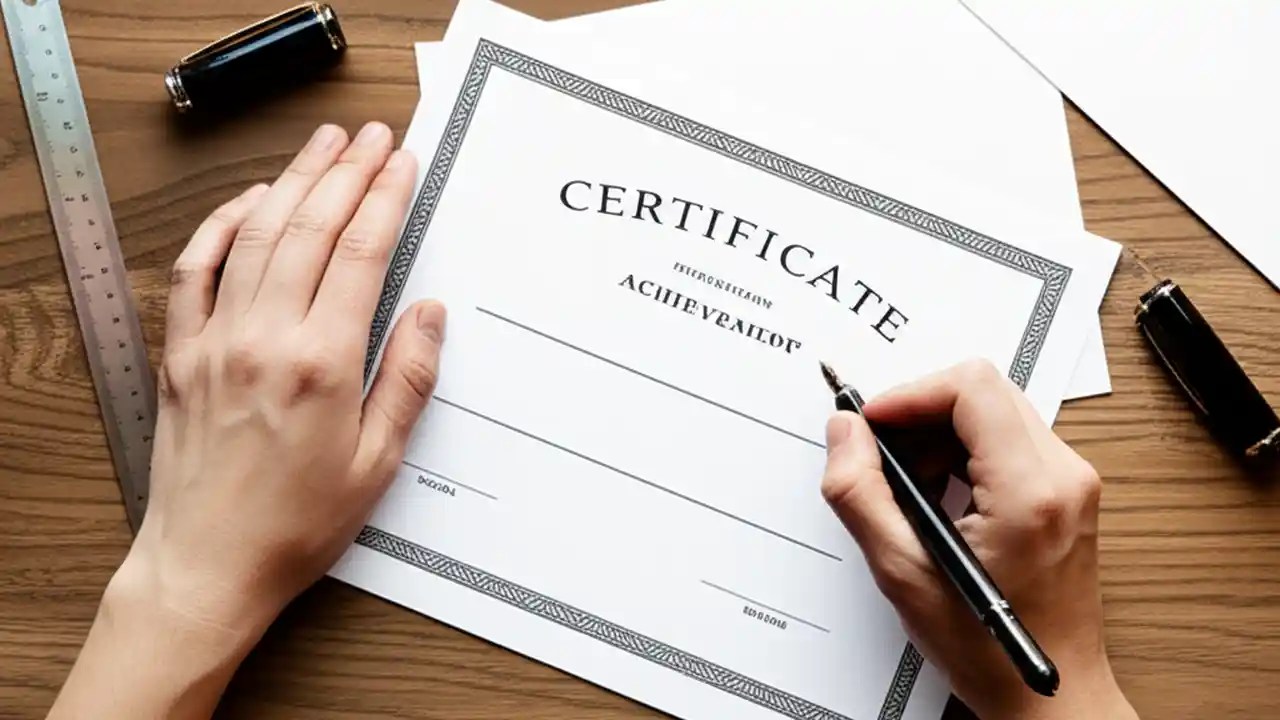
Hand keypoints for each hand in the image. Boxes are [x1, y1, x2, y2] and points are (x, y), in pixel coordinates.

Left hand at [50, 123, 444, 718]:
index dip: (385, 199)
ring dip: (293, 183)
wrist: (207, 565)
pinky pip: (196, 269)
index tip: (402, 164)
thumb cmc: (296, 525)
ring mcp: (216, 341)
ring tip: (323, 145)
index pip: (360, 255)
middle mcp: (265, 340)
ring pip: (256, 236)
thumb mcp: (377, 464)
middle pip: (310, 230)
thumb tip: (429, 313)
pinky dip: (222, 226)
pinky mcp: (181, 353)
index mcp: (322, 365)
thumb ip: (406, 380)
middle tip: (372, 136)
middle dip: (347, 173)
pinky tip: (251, 202)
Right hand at [821, 360, 1137, 719]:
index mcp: (1030, 492)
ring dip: (939, 437)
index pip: (972, 388)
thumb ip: (861, 494)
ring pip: (993, 413)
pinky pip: (1007, 441)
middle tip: (883, 459)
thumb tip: (845, 433)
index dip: (911, 394)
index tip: (873, 424)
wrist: (1046, 697)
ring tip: (911, 491)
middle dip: (921, 415)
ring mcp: (1071, 483)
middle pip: (983, 393)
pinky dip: (962, 456)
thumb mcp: (902, 574)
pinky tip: (938, 502)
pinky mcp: (1066, 492)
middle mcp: (1064, 476)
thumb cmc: (989, 652)